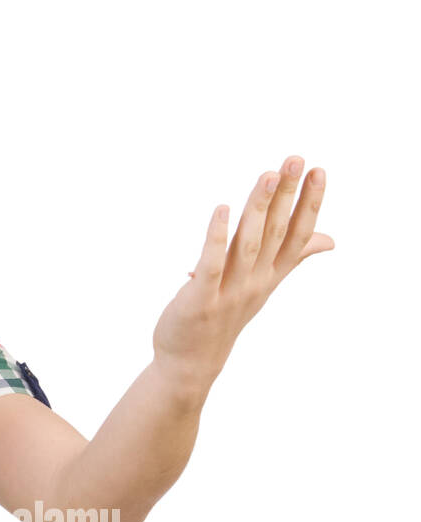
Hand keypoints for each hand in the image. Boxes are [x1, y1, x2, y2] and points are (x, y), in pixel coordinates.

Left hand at [152, 156, 333, 387]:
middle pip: (274, 232)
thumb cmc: (225, 317)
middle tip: (295, 159)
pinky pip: (212, 264)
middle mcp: (256, 282)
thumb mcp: (264, 285)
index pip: (297, 234)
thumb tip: (329, 239)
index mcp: (270, 275)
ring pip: (248, 243)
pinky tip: (222, 209)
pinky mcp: (201, 298)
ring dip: (258, 209)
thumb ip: (293, 258)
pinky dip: (217, 237)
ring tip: (267, 175)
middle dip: (286, 195)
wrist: (192, 362)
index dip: (309, 203)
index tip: (319, 171)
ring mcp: (230, 291)